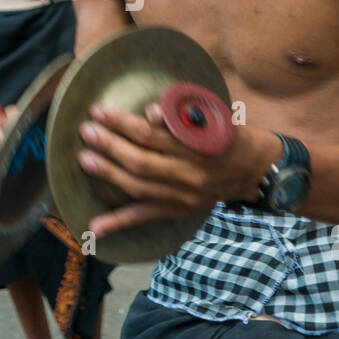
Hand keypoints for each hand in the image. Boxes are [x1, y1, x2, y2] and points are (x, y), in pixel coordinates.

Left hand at [76, 102, 279, 237]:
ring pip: (138, 187)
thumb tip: (149, 113)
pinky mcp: (179, 210)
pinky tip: (94, 227)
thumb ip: (181, 113)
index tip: (99, 111)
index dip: (122, 123)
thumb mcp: (212, 115)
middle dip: (109, 145)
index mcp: (198, 146)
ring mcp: (184, 196)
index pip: (151, 134)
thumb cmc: (227, 134)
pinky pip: (145, 217)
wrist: (253, 169)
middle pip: (140, 161)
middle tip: (86, 131)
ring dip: (108, 173)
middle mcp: (190, 174)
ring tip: (85, 159)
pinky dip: (118, 222)